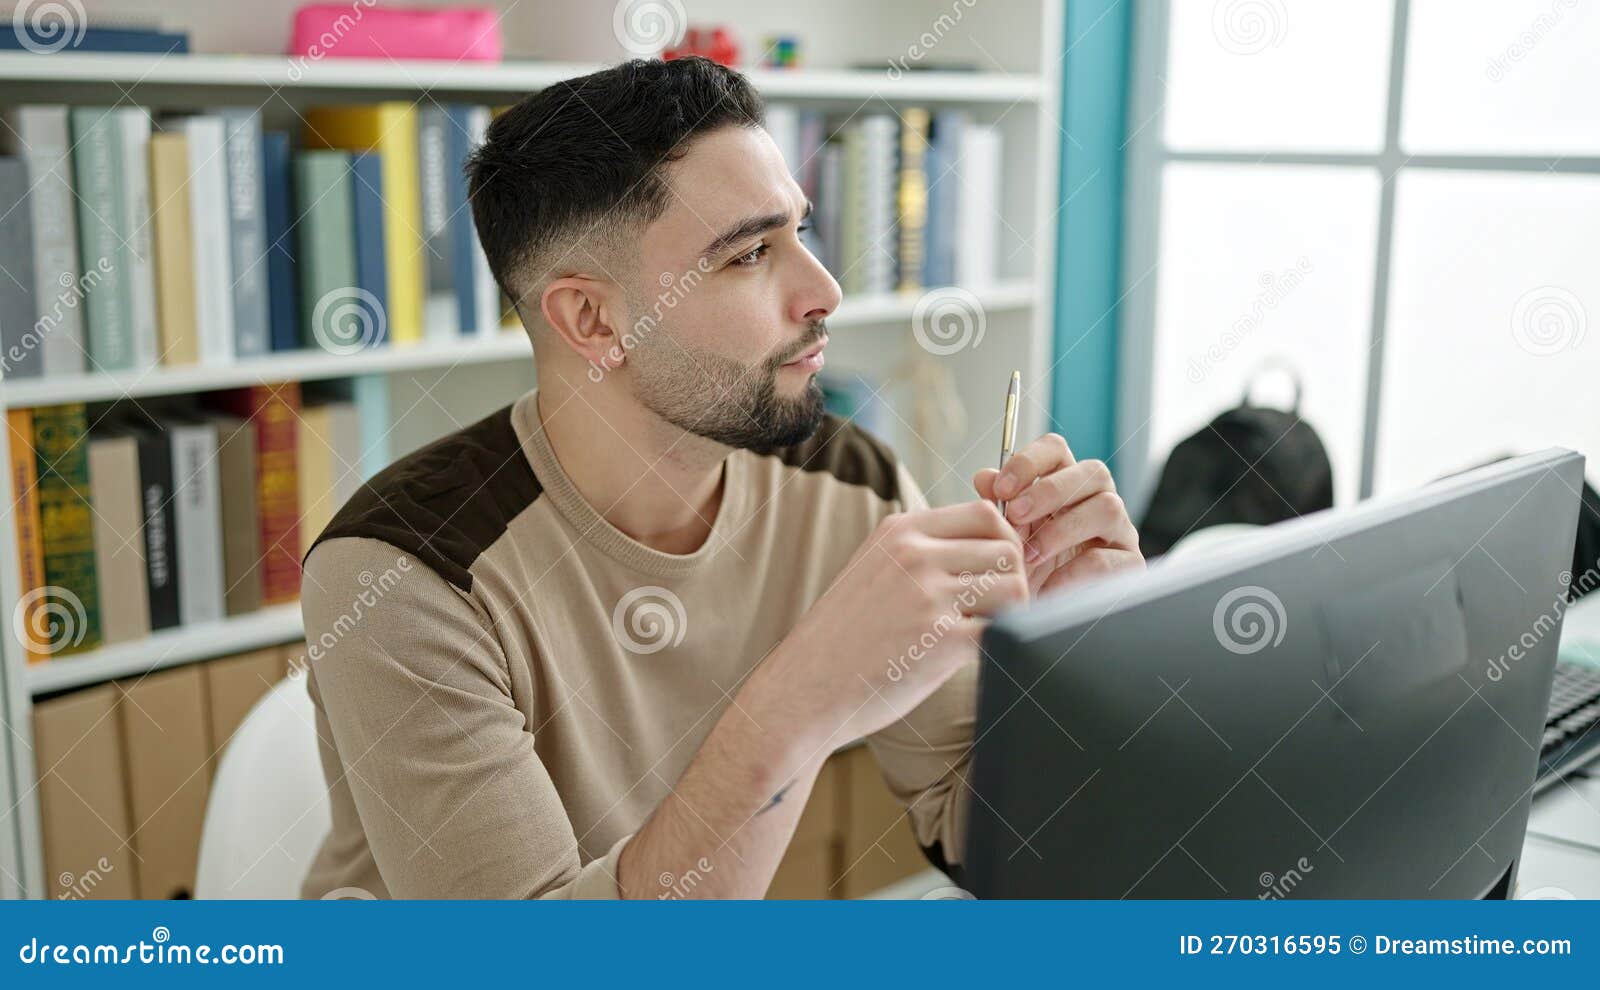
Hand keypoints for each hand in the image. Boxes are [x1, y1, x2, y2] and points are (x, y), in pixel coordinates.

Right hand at [743, 501, 1027, 753]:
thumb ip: (920, 552)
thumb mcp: (873, 569)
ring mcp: (930, 594)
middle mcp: (916, 554)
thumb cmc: (842, 636)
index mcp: (901, 531)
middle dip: (1012, 578)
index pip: (985, 514)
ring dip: (1012, 611)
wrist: (806, 686)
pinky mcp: (943, 639)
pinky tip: (976, 654)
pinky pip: (1005, 628)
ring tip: (985, 631)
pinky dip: (1003, 642)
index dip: (1002, 542)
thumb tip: (984, 549)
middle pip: (1007, 548)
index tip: (994, 572)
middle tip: (998, 608)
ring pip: (1014, 586)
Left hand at [973, 432, 1143, 595]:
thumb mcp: (1004, 536)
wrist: (1037, 613)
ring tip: (1031, 554)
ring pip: (1108, 507)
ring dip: (1062, 528)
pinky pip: (1110, 557)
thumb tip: (985, 477)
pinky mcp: (1128, 564)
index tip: (1000, 488)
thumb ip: (996, 506)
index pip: (1057, 450)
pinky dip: (1075, 570)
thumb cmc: (1024, 569)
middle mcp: (1096, 500)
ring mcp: (1117, 530)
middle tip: (1016, 515)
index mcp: (1064, 484)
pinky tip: (1050, 584)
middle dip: (1049, 491)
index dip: (1029, 461)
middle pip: (1092, 471)